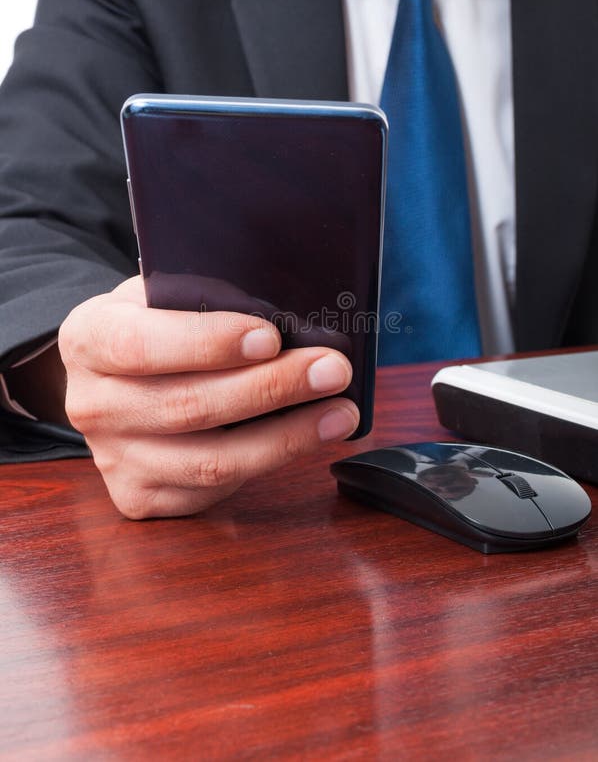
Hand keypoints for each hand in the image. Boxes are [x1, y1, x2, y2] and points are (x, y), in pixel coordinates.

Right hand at [58, 277, 358, 518]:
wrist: (111, 380)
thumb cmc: (152, 326)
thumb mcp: (161, 295)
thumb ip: (203, 299)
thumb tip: (285, 318)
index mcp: (89, 339)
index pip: (143, 344)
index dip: (208, 343)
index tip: (271, 336)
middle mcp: (91, 405)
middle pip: (188, 407)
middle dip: (272, 388)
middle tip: (332, 369)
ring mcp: (112, 459)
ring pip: (210, 460)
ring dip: (287, 436)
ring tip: (339, 410)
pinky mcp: (139, 496)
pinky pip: (214, 490)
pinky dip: (271, 463)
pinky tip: (309, 436)